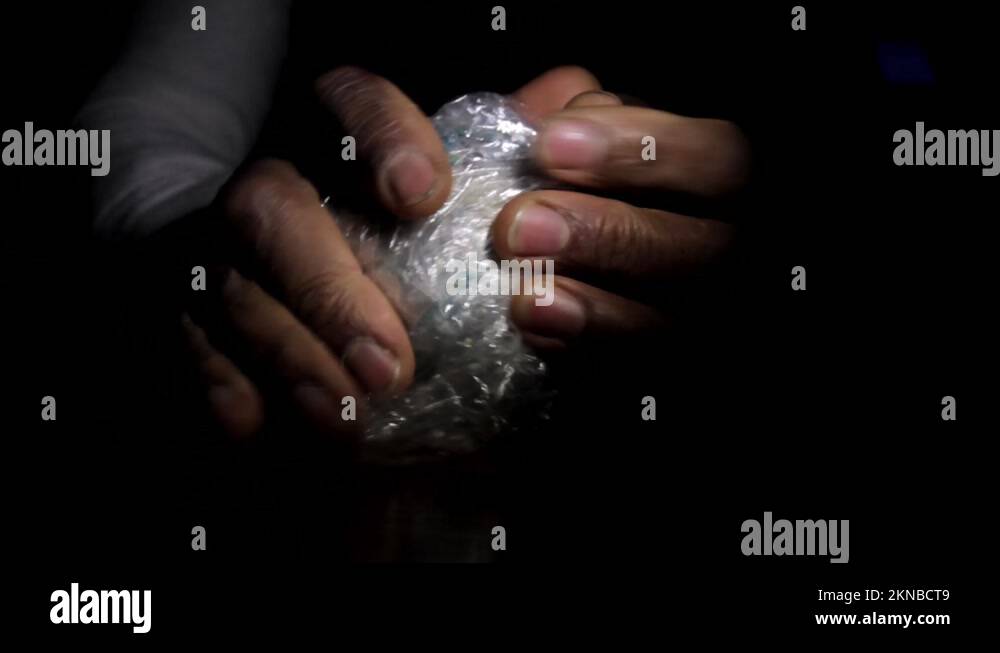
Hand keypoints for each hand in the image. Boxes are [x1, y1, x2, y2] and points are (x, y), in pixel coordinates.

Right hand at [183, 67, 604, 437]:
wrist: (259, 240)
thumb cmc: (378, 214)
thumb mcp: (439, 170)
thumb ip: (500, 140)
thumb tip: (569, 97)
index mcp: (330, 130)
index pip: (348, 102)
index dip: (381, 138)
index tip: (424, 196)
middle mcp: (265, 178)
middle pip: (273, 208)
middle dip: (329, 289)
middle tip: (389, 366)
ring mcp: (213, 243)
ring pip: (231, 287)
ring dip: (290, 356)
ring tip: (345, 419)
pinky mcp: (182, 304)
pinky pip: (188, 343)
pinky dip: (224, 386)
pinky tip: (257, 428)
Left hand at [491, 83, 749, 345]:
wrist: (562, 265)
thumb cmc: (579, 184)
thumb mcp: (588, 138)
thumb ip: (582, 118)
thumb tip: (558, 101)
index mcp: (721, 181)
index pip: (721, 159)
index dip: (644, 151)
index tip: (550, 145)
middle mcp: (726, 250)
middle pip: (705, 250)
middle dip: (608, 234)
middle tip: (520, 225)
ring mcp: (697, 317)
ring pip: (671, 324)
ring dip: (594, 311)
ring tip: (525, 295)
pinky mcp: (656, 367)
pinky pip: (631, 372)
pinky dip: (580, 354)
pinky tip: (535, 331)